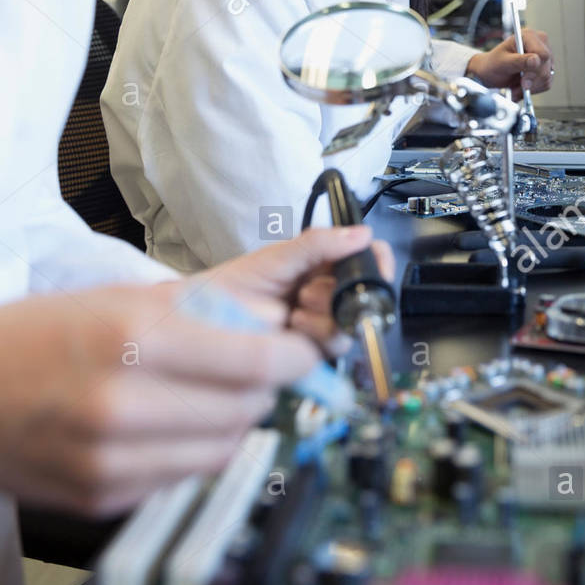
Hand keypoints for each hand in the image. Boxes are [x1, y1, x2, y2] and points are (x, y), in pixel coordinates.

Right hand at [0, 283, 321, 517]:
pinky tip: (174, 424)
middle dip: (268, 387)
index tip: (305, 351)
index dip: (296, 356)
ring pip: (224, 449)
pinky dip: (194, 450)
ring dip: (237, 421)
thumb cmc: (36, 336)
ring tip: (215, 394)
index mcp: (134, 336)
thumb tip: (272, 322)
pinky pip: (184, 476)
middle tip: (261, 368)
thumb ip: (202, 312)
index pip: (256, 360)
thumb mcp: (121, 297)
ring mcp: (112, 459)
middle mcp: (124, 403)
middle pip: (247, 408)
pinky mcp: (104, 497)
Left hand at [211, 225, 394, 355]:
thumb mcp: (277, 257)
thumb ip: (317, 244)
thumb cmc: (238, 282)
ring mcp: (324, 323)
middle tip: (310, 290)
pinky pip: (335, 345)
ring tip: (298, 308)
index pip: (367, 259)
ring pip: (352, 322)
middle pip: (365, 294)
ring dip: (328, 315)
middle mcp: (330, 292)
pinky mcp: (314, 351)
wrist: (207, 318)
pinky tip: (295, 326)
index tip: (375, 267)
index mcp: (324, 263)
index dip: (377, 263)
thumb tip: (363, 233)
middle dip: (344, 292)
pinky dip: (318, 336)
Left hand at [466, 27, 553, 98]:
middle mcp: (540, 44)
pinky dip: (534, 89)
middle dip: (531, 81)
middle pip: (546, 67)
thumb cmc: (494, 63)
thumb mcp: (503, 62)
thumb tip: (536, 60)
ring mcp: (544, 57)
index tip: (523, 81)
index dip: (535, 70)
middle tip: (517, 88)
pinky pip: (546, 83)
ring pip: (547, 77)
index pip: (543, 54)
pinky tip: (522, 87)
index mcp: (529, 36)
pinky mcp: (546, 68)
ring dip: (531, 87)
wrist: (491, 72)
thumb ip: (519, 61)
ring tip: (516, 87)